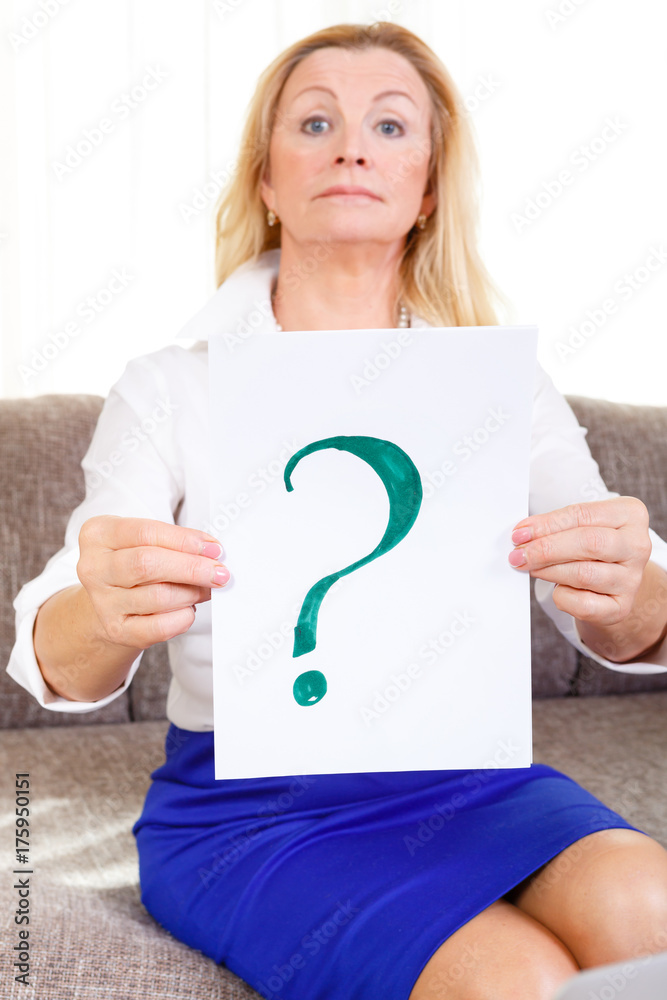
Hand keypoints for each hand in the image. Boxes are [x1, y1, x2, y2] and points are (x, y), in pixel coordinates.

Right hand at [77, 515, 230, 648]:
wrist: (110, 600)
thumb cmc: (133, 563)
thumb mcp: (144, 541)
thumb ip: (173, 541)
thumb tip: (211, 552)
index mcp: (98, 535)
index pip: (146, 532)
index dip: (184, 540)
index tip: (213, 549)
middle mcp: (94, 568)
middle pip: (147, 564)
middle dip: (191, 568)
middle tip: (219, 572)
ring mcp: (102, 602)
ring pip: (158, 596)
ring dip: (191, 593)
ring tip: (205, 589)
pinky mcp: (116, 630)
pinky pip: (159, 627)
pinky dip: (182, 617)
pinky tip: (189, 609)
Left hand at [507, 497, 651, 625]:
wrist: (612, 583)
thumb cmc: (592, 548)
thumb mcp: (580, 527)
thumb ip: (556, 526)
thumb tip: (522, 534)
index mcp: (630, 514)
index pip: (582, 515)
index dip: (546, 525)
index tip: (519, 533)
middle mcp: (637, 546)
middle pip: (588, 543)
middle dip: (546, 549)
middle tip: (518, 554)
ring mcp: (633, 579)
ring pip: (584, 574)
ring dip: (548, 571)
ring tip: (531, 568)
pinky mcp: (622, 607)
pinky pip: (584, 604)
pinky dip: (562, 596)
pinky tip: (557, 589)